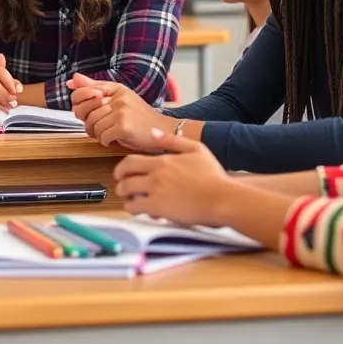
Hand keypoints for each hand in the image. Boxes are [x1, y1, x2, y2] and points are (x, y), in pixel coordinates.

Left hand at [68, 74, 177, 150]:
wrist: (165, 131)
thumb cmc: (140, 118)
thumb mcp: (119, 98)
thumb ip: (94, 87)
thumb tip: (72, 79)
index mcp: (116, 88)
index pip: (81, 93)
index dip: (80, 107)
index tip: (90, 114)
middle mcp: (118, 97)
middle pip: (85, 113)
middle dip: (91, 125)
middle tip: (103, 128)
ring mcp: (121, 111)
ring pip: (93, 126)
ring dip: (100, 135)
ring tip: (113, 134)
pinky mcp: (124, 126)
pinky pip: (102, 137)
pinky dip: (107, 142)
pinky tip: (118, 139)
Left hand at [113, 128, 231, 224]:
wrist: (223, 198)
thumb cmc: (214, 175)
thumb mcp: (196, 149)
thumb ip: (173, 140)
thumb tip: (153, 133)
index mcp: (162, 160)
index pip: (130, 161)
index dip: (122, 168)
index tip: (122, 174)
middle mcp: (155, 173)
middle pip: (124, 176)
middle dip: (119, 182)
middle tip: (121, 188)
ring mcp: (155, 190)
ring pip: (126, 192)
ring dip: (125, 196)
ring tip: (130, 200)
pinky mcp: (158, 207)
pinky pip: (135, 207)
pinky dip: (133, 209)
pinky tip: (140, 211)